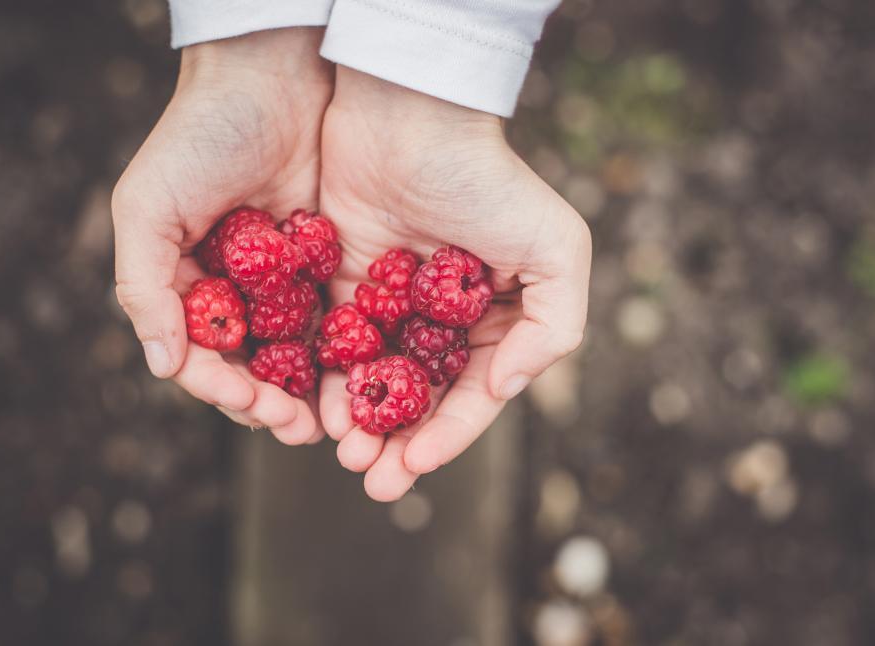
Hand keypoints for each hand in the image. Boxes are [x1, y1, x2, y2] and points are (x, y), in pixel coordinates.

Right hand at [112, 29, 330, 443]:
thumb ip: (144, 286)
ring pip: (298, 354)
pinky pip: (339, 319)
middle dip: (272, 404)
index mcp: (187, 286)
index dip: (223, 388)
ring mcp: (284, 284)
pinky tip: (366, 376)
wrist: (272, 78)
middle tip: (301, 429)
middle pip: (252, 367)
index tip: (253, 405)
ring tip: (333, 422)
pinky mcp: (329, 266)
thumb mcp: (147, 206)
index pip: (201, 357)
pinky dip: (348, 352)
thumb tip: (161, 365)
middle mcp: (236, 293)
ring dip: (312, 393)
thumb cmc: (198, 138)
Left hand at [318, 68, 591, 500]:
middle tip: (373, 480)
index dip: (447, 436)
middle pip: (419, 400)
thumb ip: (555, 328)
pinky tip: (317, 410)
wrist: (408, 116)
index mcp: (493, 319)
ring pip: (373, 383)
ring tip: (345, 454)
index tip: (416, 466)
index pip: (471, 395)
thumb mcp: (557, 249)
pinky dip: (326, 382)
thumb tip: (503, 389)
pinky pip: (332, 347)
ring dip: (360, 425)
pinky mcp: (342, 285)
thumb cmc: (488, 180)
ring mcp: (391, 305)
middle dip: (398, 445)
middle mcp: (442, 320)